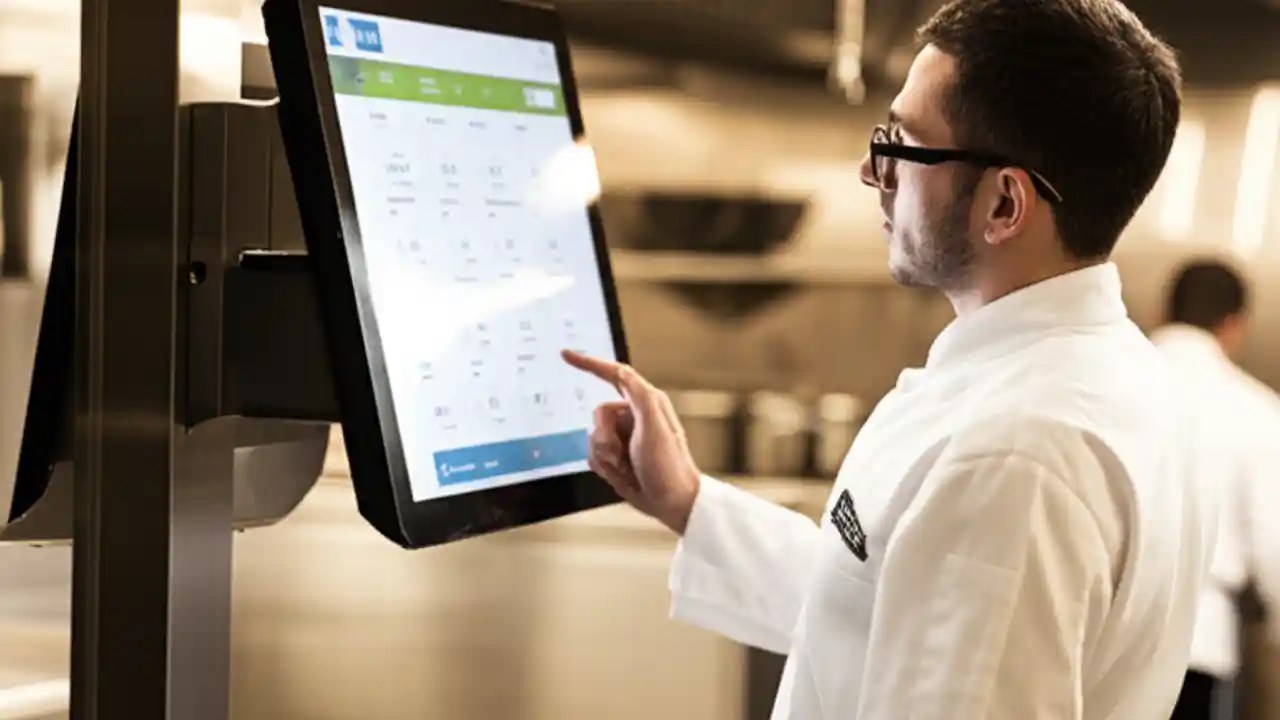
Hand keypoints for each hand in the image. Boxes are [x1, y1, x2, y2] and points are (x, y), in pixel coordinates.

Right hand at [562, 350, 700, 534]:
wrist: (671, 502)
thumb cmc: (669, 466)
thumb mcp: (655, 427)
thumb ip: (639, 396)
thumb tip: (623, 372)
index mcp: (646, 403)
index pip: (614, 375)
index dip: (589, 363)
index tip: (566, 355)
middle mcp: (634, 416)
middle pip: (599, 413)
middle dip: (605, 436)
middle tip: (620, 452)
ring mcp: (624, 437)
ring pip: (593, 436)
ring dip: (605, 454)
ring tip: (625, 466)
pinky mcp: (616, 456)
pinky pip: (592, 453)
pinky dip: (602, 465)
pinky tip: (621, 473)